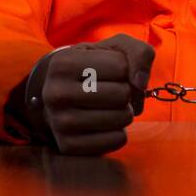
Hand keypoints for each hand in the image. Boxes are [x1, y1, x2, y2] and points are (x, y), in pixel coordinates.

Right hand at [31, 33, 154, 155]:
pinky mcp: (68, 146)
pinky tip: (104, 123)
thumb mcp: (116, 48)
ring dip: (125, 112)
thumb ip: (139, 53)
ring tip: (109, 106)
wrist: (63, 94)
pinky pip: (117, 140)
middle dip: (127, 92)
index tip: (111, 71)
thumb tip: (141, 82)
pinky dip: (119, 132)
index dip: (126, 69)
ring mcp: (58, 123)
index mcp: (63, 63)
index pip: (121, 67)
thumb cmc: (96, 67)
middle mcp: (54, 93)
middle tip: (113, 91)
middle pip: (122, 94)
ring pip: (121, 119)